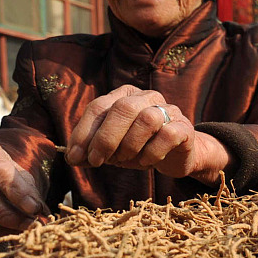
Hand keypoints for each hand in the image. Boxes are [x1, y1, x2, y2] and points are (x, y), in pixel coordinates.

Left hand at [65, 86, 229, 181]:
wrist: (177, 156)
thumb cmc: (140, 148)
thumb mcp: (112, 148)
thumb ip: (92, 150)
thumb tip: (73, 158)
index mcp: (124, 96)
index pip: (99, 107)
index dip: (84, 132)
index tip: (75, 157)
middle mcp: (147, 97)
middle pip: (123, 109)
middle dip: (106, 138)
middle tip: (98, 161)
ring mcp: (169, 110)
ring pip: (147, 119)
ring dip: (129, 145)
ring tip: (123, 160)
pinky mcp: (184, 128)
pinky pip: (167, 135)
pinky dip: (152, 152)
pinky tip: (146, 162)